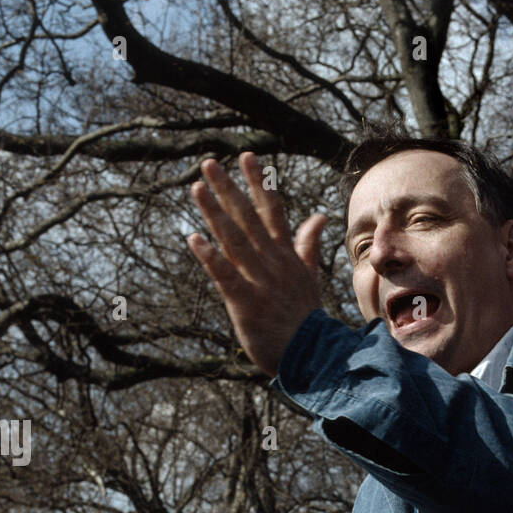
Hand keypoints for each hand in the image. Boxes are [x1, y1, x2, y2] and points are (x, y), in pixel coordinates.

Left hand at [188, 152, 326, 374]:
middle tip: (208, 163)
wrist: (313, 356)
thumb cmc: (306, 319)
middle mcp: (272, 262)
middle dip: (228, 189)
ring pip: (234, 240)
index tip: (246, 156)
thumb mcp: (309, 277)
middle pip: (248, 218)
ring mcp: (259, 281)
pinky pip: (225, 276)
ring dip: (214, 213)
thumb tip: (319, 216)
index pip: (272, 211)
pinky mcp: (246, 303)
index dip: (258, 183)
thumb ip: (308, 245)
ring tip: (196, 188)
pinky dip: (210, 258)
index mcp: (286, 256)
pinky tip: (194, 239)